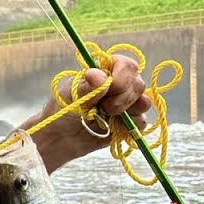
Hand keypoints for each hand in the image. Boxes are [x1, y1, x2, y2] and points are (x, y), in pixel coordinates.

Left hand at [20, 53, 152, 172]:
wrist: (59, 138)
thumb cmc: (62, 111)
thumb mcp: (70, 96)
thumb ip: (87, 86)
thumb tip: (97, 73)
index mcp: (105, 72)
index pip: (127, 65)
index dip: (122, 77)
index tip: (108, 88)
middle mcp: (119, 86)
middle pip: (138, 84)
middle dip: (122, 97)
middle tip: (103, 107)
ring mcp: (125, 104)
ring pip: (144, 102)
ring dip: (127, 110)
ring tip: (106, 115)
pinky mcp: (128, 123)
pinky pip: (142, 122)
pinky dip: (130, 125)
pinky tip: (114, 127)